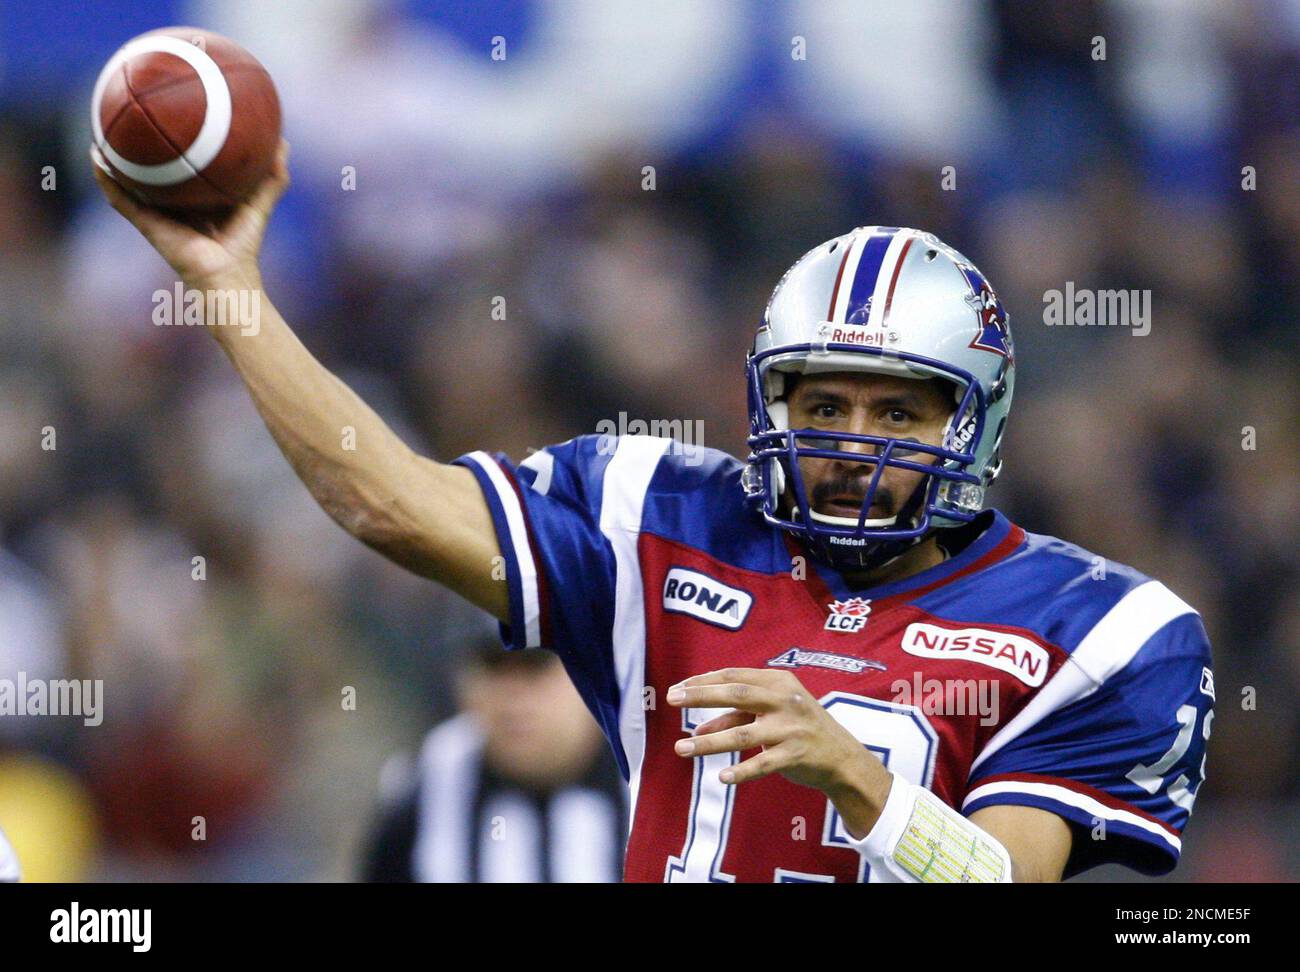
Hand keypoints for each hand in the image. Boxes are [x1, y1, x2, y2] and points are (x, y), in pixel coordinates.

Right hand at [90, 138, 290, 290]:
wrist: (225, 275)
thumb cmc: (244, 244)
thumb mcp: (260, 203)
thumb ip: (273, 177)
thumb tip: (282, 143)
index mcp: (196, 199)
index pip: (183, 168)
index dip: (177, 146)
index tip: (172, 118)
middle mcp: (173, 204)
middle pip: (152, 171)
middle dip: (141, 147)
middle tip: (134, 115)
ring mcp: (156, 213)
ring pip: (128, 182)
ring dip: (114, 159)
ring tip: (103, 130)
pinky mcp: (145, 224)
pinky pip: (119, 199)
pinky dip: (106, 180)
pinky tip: (96, 158)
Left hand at [666, 667, 880, 797]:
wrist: (841, 756)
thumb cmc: (798, 728)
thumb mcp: (770, 714)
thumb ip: (736, 718)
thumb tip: (697, 731)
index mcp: (778, 682)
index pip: (734, 676)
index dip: (703, 681)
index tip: (677, 688)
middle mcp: (784, 700)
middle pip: (736, 694)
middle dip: (701, 696)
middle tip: (671, 699)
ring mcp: (790, 728)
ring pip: (742, 734)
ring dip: (709, 742)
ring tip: (681, 748)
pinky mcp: (795, 755)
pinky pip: (762, 764)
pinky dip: (742, 771)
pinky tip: (722, 777)